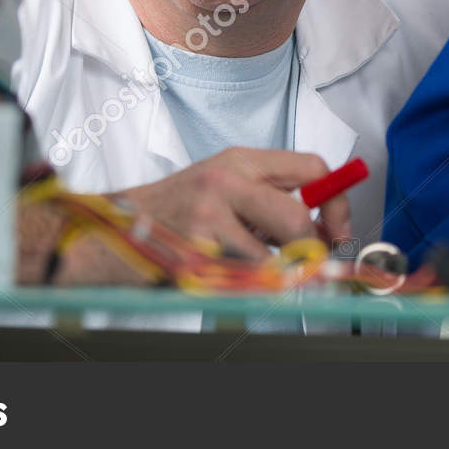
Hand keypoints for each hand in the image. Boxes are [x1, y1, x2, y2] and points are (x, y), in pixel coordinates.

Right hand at [28, 148, 352, 283]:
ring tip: (242, 264)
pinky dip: (242, 288)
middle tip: (308, 263)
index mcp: (239, 160)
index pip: (311, 167)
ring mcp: (206, 217)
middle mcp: (225, 181)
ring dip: (270, 273)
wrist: (110, 232)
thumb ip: (269, 197)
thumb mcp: (223, 188)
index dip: (336, 202)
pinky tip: (218, 274)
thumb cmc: (173, 213)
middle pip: (296, 216)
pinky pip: (241, 280)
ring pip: (271, 257)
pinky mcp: (191, 252)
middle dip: (310, 247)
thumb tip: (326, 227)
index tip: (338, 230)